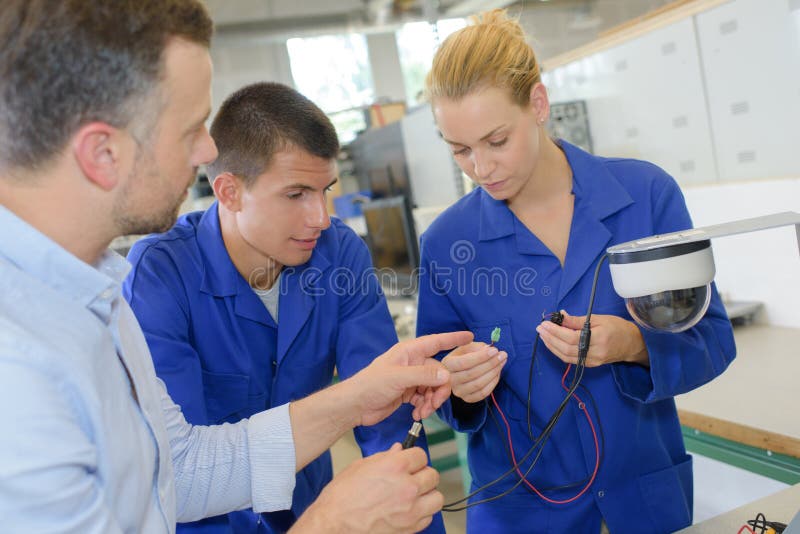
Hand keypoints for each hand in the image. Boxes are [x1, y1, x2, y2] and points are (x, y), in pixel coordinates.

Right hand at [293, 444, 441, 533]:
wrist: (334, 525)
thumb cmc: (341, 497)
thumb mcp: (360, 467)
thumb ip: (384, 458)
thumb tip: (398, 450)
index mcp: (394, 467)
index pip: (421, 455)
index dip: (414, 458)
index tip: (410, 462)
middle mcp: (407, 487)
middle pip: (432, 475)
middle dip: (422, 474)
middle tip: (412, 477)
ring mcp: (411, 510)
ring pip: (436, 497)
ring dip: (427, 495)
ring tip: (415, 495)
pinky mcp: (410, 528)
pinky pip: (428, 518)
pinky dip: (422, 513)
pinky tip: (409, 510)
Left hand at [352, 331, 473, 425]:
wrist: (356, 405)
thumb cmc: (370, 384)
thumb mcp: (398, 378)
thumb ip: (423, 376)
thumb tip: (447, 375)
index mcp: (409, 352)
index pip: (436, 342)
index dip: (453, 338)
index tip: (470, 336)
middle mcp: (412, 363)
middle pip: (439, 372)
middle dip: (440, 389)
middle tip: (434, 404)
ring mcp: (411, 378)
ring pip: (434, 387)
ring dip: (432, 401)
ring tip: (423, 412)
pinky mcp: (408, 393)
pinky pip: (426, 398)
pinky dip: (425, 407)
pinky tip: (418, 415)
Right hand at [442, 342, 507, 402]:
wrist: (459, 370)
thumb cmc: (463, 356)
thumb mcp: (467, 347)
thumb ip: (477, 347)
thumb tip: (490, 350)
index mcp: (447, 364)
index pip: (464, 362)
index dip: (481, 357)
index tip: (495, 350)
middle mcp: (450, 380)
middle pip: (472, 374)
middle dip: (490, 363)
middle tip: (503, 355)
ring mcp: (458, 391)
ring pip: (479, 384)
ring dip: (494, 372)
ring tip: (502, 362)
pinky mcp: (467, 398)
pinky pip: (483, 393)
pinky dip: (493, 383)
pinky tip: (497, 373)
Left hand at [535, 310, 648, 366]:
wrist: (632, 344)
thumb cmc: (617, 327)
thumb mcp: (598, 318)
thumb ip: (577, 320)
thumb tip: (560, 316)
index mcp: (599, 338)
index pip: (572, 337)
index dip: (556, 331)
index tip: (545, 324)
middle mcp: (595, 352)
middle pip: (566, 348)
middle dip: (550, 338)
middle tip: (540, 328)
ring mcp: (592, 361)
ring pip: (566, 356)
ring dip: (551, 346)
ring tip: (543, 335)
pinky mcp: (590, 365)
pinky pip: (570, 359)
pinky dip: (559, 351)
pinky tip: (552, 343)